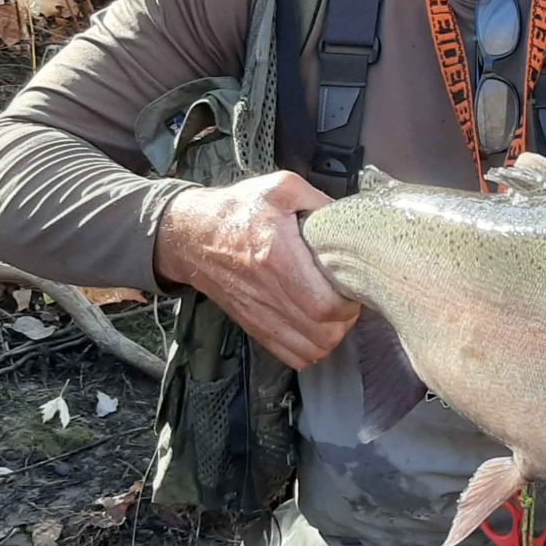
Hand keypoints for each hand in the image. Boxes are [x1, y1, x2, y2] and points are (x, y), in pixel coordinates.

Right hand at [152, 172, 359, 369]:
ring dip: (331, 337)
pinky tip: (316, 328)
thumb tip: (350, 220)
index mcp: (277, 255)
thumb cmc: (238, 210)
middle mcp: (268, 291)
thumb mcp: (282, 188)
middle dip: (345, 321)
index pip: (324, 304)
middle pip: (323, 333)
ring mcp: (260, 314)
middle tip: (348, 300)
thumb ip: (320, 201)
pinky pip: (292, 357)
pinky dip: (311, 350)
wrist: (192, 235)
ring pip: (311, 351)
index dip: (348, 303)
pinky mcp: (254, 325)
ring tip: (335, 315)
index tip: (353, 288)